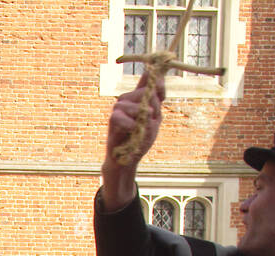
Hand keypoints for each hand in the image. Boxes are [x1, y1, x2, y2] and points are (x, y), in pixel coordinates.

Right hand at [103, 72, 164, 208]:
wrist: (128, 159)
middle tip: (153, 120)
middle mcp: (128, 99)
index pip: (149, 77)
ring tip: (140, 129)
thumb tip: (157, 88)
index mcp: (139, 97)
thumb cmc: (140, 140)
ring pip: (133, 102)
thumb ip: (156, 104)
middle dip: (153, 106)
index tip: (163, 96)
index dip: (158, 81)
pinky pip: (119, 115)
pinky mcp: (112, 119)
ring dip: (141, 117)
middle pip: (144, 91)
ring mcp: (119, 108)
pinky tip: (132, 131)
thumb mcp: (154, 121)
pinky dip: (129, 124)